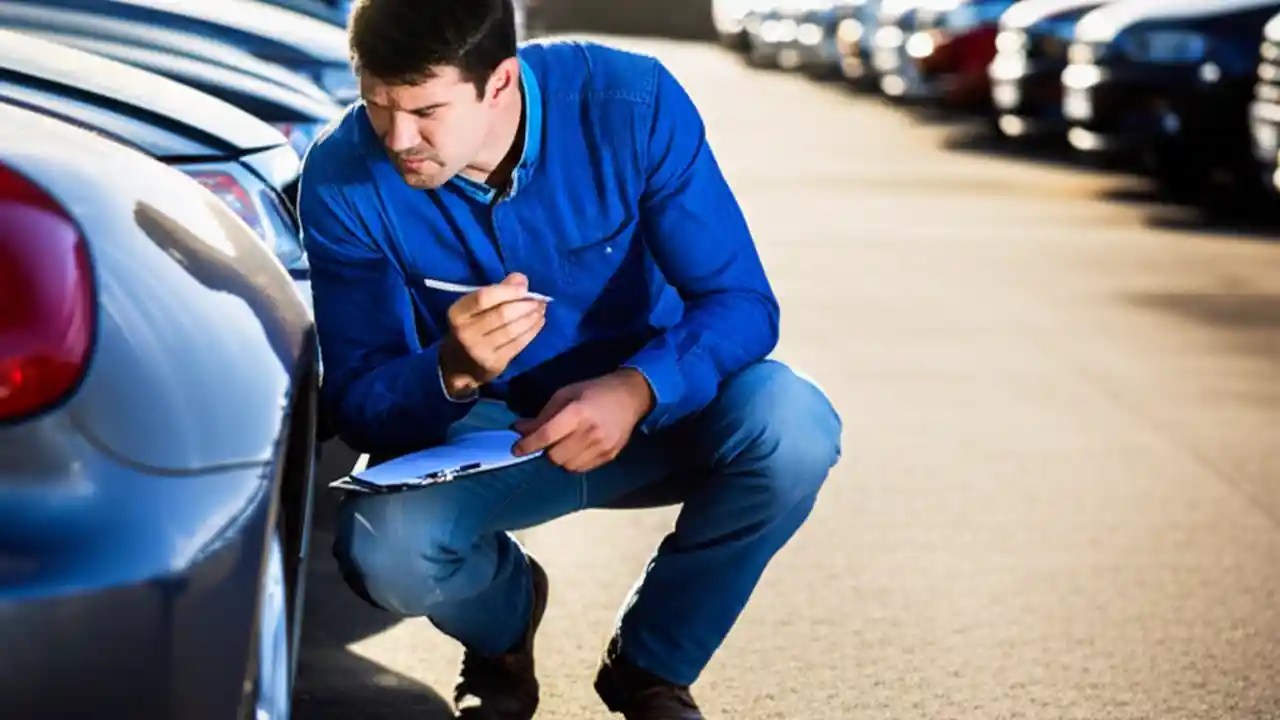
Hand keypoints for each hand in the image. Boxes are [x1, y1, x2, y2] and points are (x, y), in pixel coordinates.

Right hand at [439, 273, 546, 396]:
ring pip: (512, 330)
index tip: (524, 288)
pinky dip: (532, 331)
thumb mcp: (473, 309)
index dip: (507, 291)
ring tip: (541, 310)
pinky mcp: (494, 363)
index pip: (483, 298)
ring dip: (531, 318)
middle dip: (525, 305)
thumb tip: (522, 279)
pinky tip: (538, 323)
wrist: (458, 367)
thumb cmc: (469, 329)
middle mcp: (466, 332)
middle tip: (539, 300)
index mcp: (458, 314)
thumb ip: (496, 291)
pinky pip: (518, 344)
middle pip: (502, 315)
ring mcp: (480, 350)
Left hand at [511, 369, 654, 472]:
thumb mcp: (566, 394)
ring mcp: (602, 446)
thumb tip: (520, 429)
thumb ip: (543, 415)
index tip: (516, 449)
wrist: (630, 396)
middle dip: (546, 451)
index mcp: (578, 412)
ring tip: (563, 445)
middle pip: (555, 456)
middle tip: (548, 441)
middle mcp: (591, 432)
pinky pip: (582, 469)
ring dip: (560, 458)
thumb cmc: (593, 391)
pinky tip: (576, 449)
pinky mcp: (609, 455)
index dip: (528, 444)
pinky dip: (573, 462)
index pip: (547, 435)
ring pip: (568, 466)